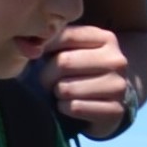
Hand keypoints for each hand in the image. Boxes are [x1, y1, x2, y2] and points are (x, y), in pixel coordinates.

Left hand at [43, 21, 137, 137]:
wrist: (111, 101)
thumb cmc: (84, 71)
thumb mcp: (74, 49)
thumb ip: (55, 41)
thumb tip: (28, 46)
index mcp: (106, 39)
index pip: (66, 36)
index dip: (44, 47)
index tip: (37, 56)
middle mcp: (117, 60)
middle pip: (64, 62)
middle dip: (47, 75)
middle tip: (48, 81)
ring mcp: (118, 87)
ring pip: (66, 89)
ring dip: (57, 94)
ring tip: (62, 93)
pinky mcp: (115, 110)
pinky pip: (74, 108)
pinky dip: (65, 108)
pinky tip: (70, 106)